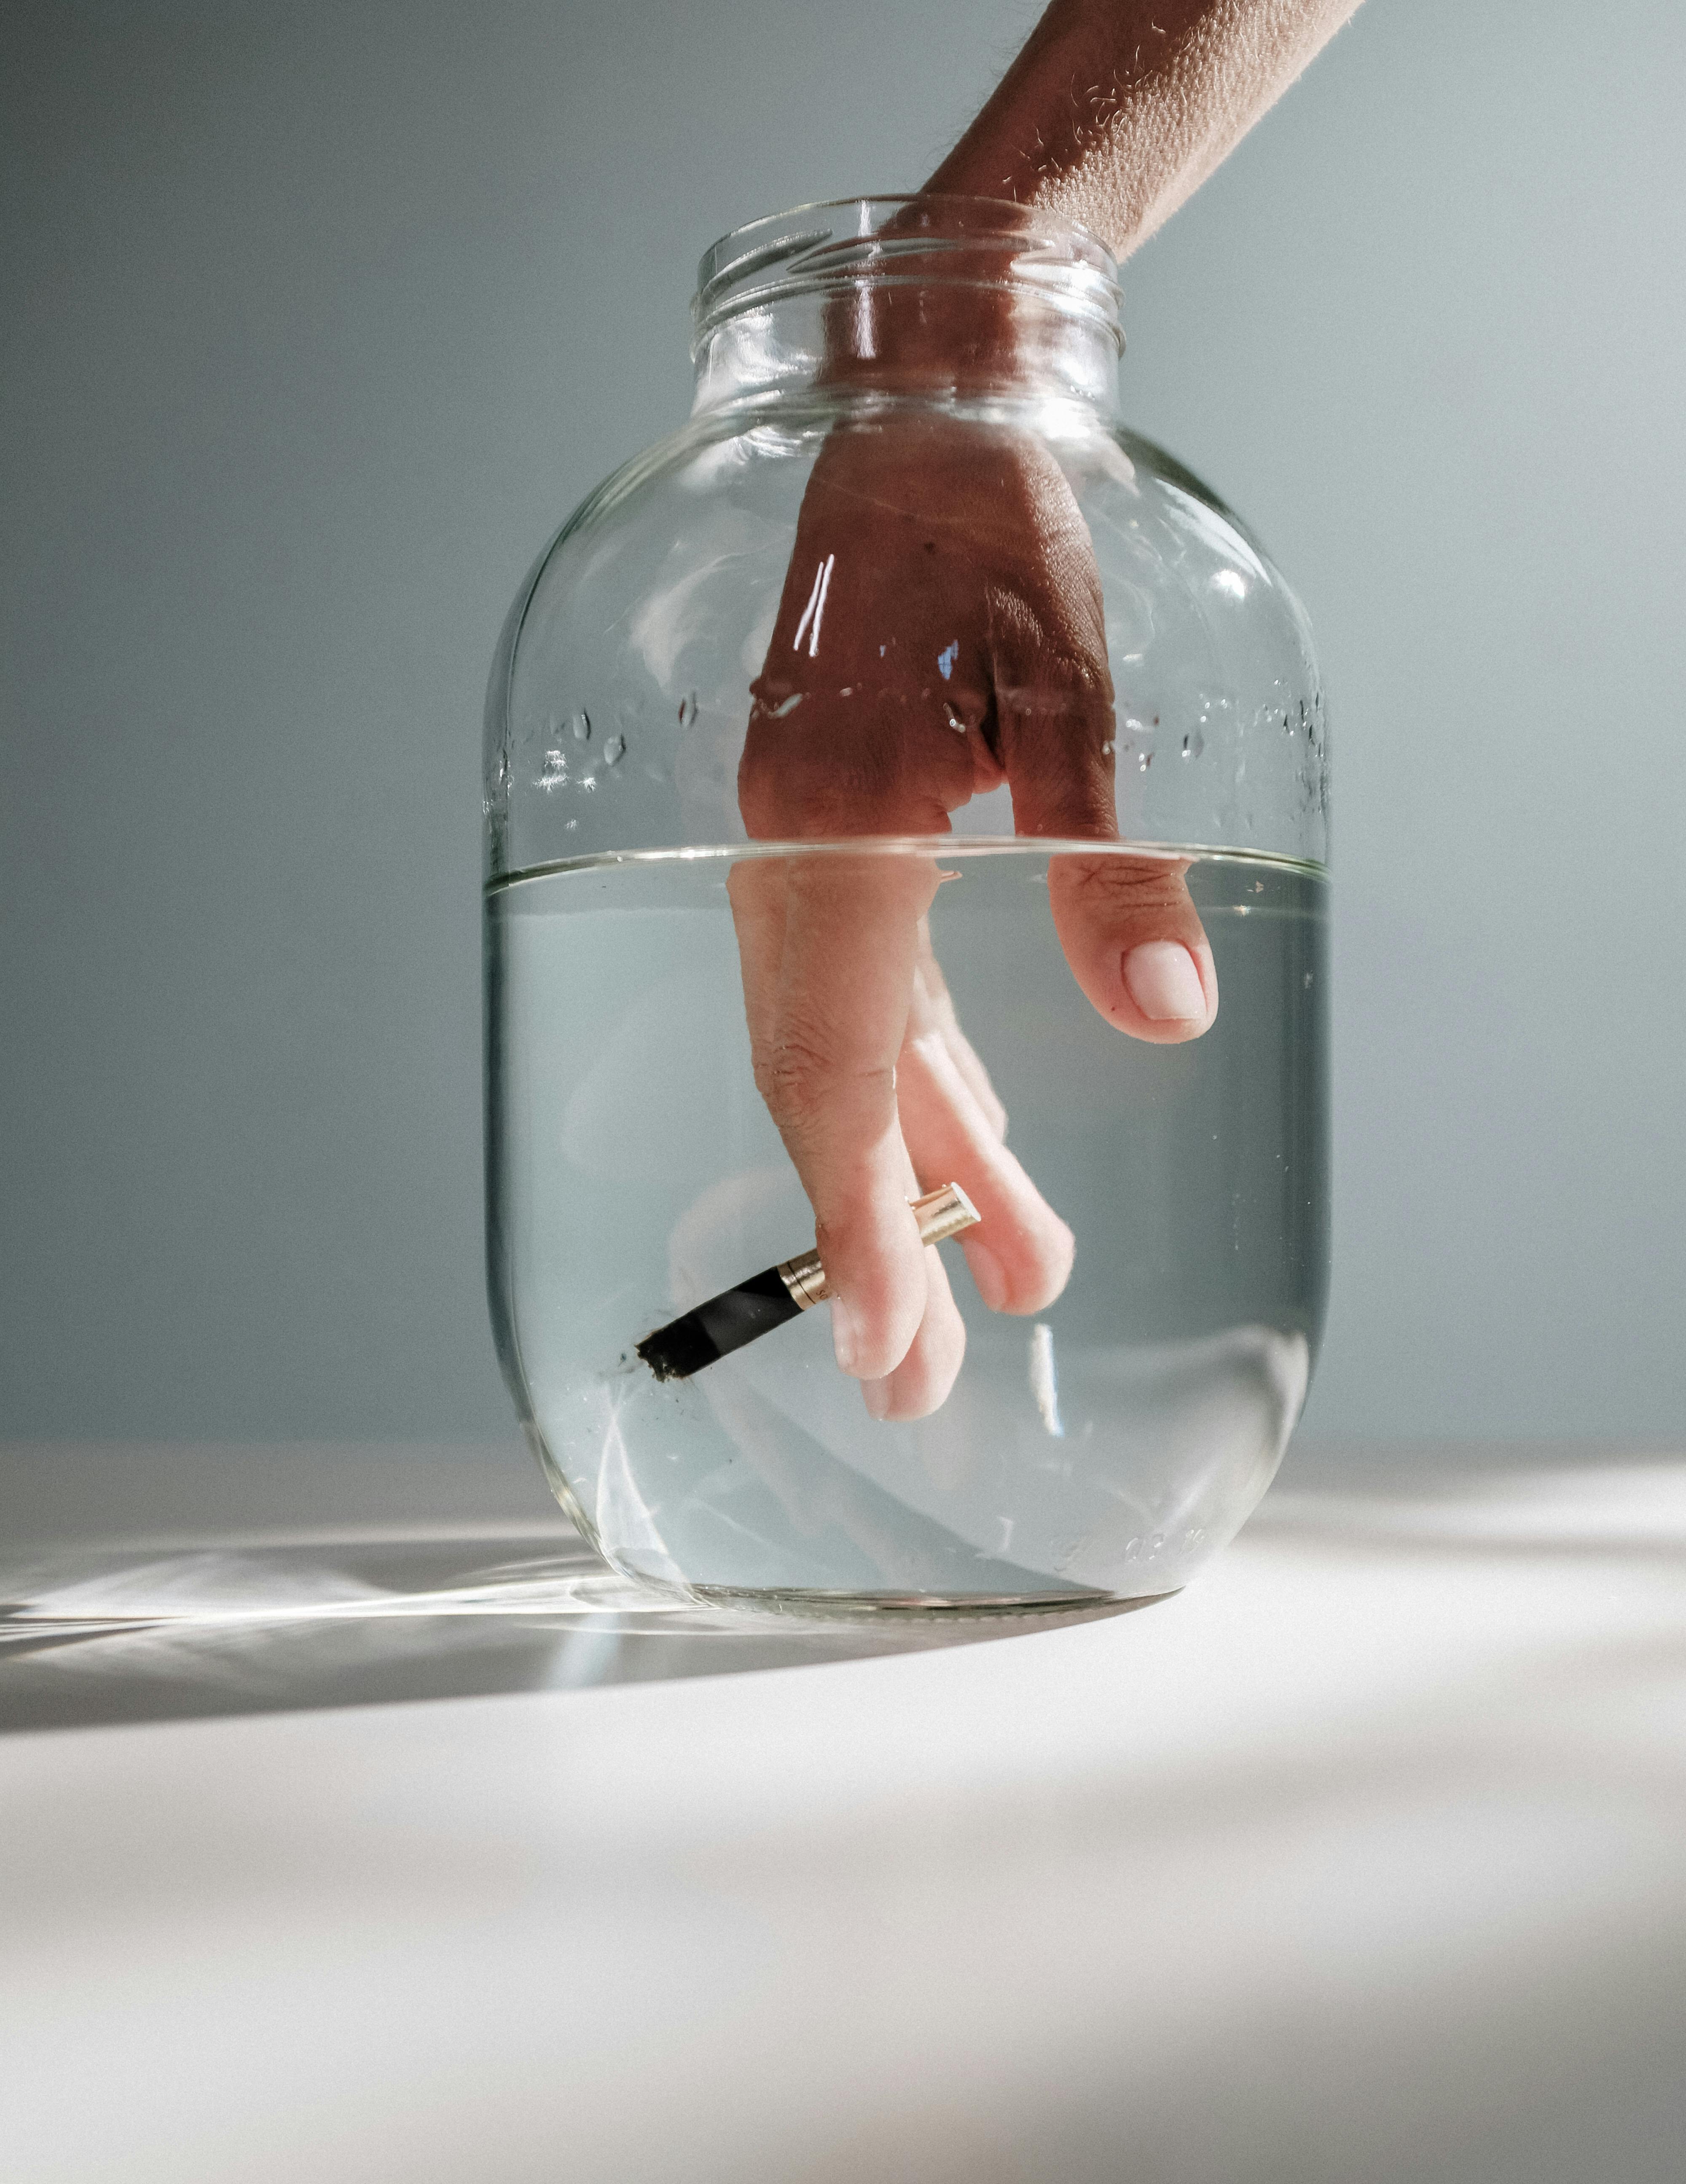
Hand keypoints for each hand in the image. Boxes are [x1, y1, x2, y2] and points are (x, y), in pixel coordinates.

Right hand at [734, 411, 1216, 1418]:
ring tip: (1002, 1284)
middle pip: (829, 1090)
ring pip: (855, 1052)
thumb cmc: (988, 517)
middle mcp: (791, 859)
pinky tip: (978, 1149)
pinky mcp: (841, 841)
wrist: (916, 403)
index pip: (840, 1066)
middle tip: (921, 1385)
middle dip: (876, 1243)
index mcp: (831, 828)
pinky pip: (872, 995)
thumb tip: (1169, 1008)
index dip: (858, 1219)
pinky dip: (922, 1083)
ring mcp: (803, 853)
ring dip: (921, 1173)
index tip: (885, 1340)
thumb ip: (1112, 852)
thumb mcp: (1078, 678)